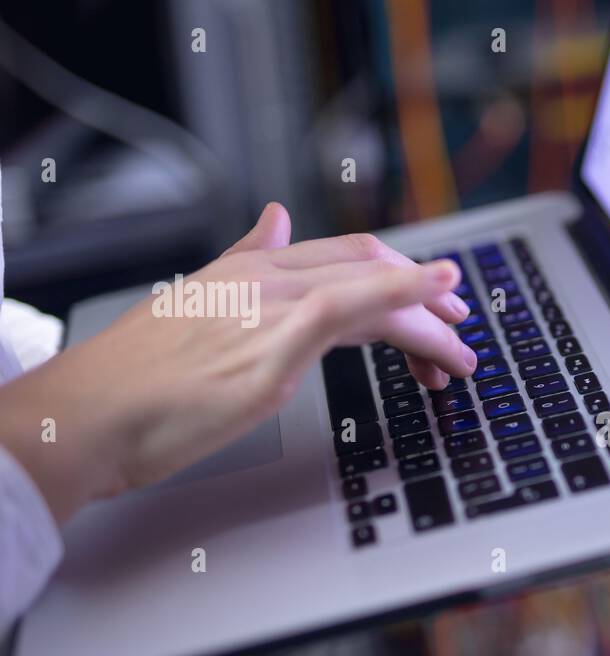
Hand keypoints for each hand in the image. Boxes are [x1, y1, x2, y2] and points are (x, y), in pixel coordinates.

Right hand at [0, 203, 475, 522]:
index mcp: (243, 270)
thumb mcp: (191, 306)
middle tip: (458, 327)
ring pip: (373, 288)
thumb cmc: (129, 383)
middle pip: (366, 268)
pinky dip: (407, 296)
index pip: (338, 259)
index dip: (392, 275)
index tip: (426, 299)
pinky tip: (441, 309)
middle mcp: (262, 279)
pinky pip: (357, 306)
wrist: (83, 417)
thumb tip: (275, 219)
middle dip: (423, 296)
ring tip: (461, 355)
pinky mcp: (273, 345)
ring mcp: (270, 308)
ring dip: (431, 319)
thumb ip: (242, 263)